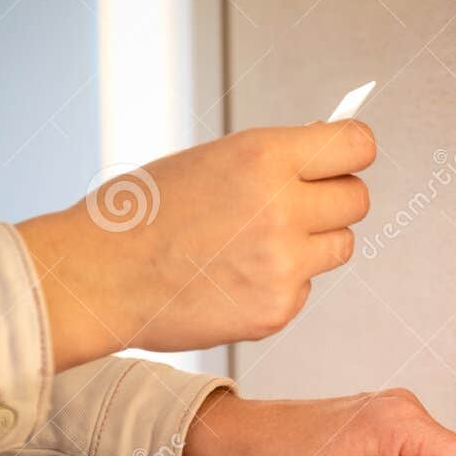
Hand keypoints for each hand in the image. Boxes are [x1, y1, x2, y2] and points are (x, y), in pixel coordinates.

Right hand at [17, 122, 374, 370]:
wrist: (97, 278)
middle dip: (333, 200)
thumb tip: (330, 149)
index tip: (343, 160)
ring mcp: (283, 265)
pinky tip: (233, 278)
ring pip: (339, 246)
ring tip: (257, 243)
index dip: (351, 152)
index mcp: (264, 157)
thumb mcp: (210, 161)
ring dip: (313, 243)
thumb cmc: (143, 214)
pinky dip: (281, 283)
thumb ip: (274, 159)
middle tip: (297, 205)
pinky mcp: (277, 310)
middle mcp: (283, 209)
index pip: (357, 145)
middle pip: (357, 200)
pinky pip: (305, 287)